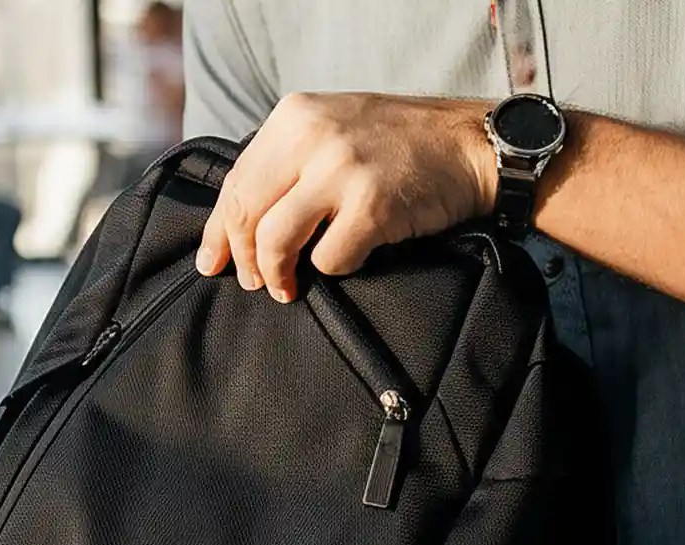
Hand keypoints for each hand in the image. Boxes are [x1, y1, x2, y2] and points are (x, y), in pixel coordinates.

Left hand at [196, 93, 495, 301]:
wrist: (472, 145)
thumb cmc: (400, 143)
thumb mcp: (332, 126)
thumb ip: (286, 161)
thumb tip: (236, 221)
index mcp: (294, 116)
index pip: (235, 182)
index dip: (217, 230)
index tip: (211, 262)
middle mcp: (311, 136)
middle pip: (245, 214)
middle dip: (242, 258)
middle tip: (253, 282)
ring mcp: (342, 170)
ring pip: (274, 240)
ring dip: (276, 274)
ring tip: (286, 288)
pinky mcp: (372, 206)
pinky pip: (328, 259)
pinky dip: (333, 270)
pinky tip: (348, 260)